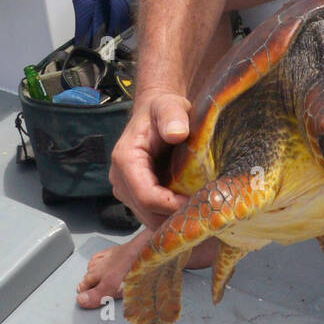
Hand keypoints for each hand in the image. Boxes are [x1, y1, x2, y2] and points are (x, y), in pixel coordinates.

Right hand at [108, 90, 191, 231]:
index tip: (196, 201)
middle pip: (146, 212)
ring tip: (197, 208)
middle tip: (203, 208)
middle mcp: (120, 179)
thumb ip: (172, 116)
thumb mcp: (170, 106)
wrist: (155, 112)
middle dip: (174, 214)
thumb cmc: (163, 109)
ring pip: (148, 217)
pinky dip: (168, 215)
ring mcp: (126, 189)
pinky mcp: (134, 195)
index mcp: (125, 159)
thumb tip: (177, 133)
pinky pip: (150, 214)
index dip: (171, 205)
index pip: (146, 195)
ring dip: (172, 217)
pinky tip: (188, 206)